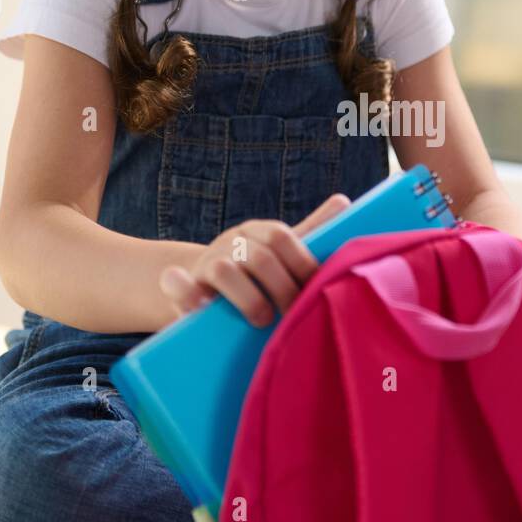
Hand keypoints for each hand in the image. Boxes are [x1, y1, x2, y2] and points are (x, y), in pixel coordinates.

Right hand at [157, 193, 350, 327]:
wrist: (205, 289)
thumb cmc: (255, 274)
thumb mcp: (280, 253)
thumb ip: (311, 231)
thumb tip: (344, 201)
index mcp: (258, 233)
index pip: (280, 236)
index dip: (301, 261)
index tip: (317, 286)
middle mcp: (232, 243)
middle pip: (259, 257)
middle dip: (282, 287)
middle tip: (295, 314)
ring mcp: (206, 264)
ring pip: (225, 271)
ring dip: (248, 298)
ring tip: (262, 320)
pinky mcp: (182, 287)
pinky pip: (177, 285)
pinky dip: (185, 292)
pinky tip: (203, 306)